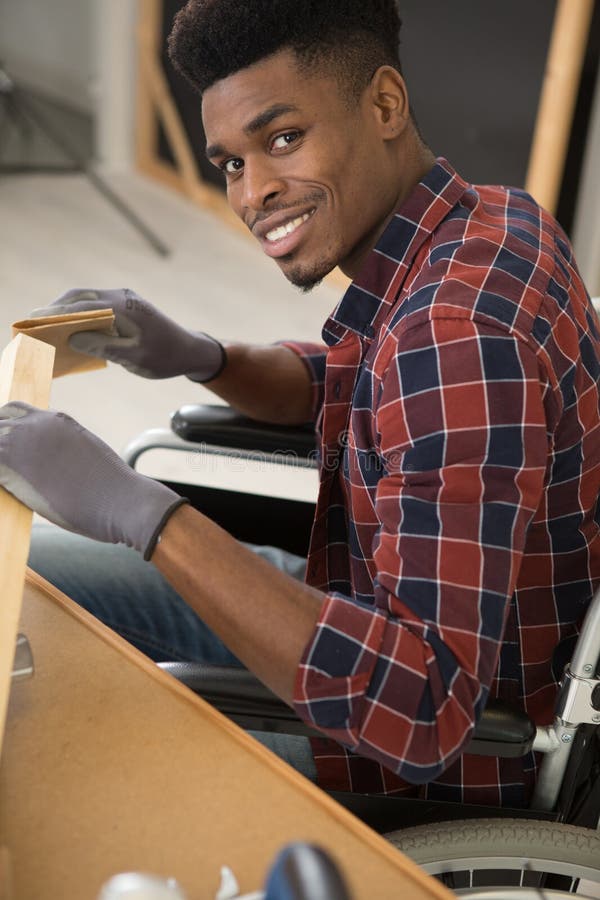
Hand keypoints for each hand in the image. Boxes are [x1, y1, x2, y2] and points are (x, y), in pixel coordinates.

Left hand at [0, 403, 186, 558]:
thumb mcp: (85, 455)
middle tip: (8, 466)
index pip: (13, 412)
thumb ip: (61, 449)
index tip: (8, 448)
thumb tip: (49, 465)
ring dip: (0, 461)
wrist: (121, 501)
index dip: (6, 428)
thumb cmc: (110, 489)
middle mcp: (36, 425)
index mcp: (56, 419)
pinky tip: (9, 492)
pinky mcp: (9, 468)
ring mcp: (20, 445)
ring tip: (12, 480)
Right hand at [30, 288, 225, 380]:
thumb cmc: (164, 357)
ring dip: (65, 309)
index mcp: (125, 307)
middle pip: (80, 296)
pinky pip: (95, 304)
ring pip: (86, 297)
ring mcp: (123, 298)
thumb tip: (73, 338)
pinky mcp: (124, 305)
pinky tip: (67, 327)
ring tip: (45, 325)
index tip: (35, 320)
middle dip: (55, 308)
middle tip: (33, 322)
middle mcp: (122, 297)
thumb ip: (103, 346)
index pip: (84, 306)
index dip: (57, 313)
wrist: (189, 350)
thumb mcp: (134, 358)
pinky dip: (78, 312)